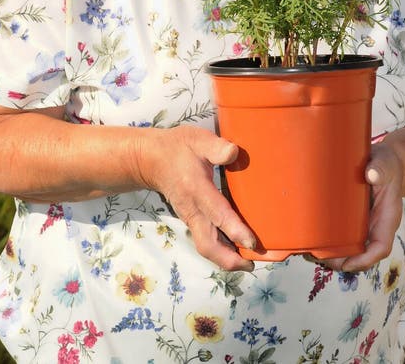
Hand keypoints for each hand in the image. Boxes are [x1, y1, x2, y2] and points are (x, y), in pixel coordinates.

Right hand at [143, 124, 256, 271]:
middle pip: (209, 245)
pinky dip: (220, 251)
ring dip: (226, 259)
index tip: (252, 243)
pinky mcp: (191, 220)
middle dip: (230, 260)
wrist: (151, 160)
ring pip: (207, 247)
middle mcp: (192, 210)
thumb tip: (234, 152)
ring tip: (250, 263)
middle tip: (254, 264)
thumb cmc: (178, 148)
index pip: (217, 214)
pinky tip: (237, 250)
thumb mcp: (197, 140)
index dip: (235, 230)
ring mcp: (190, 218)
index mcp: (197, 189)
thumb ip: (216, 147)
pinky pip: (205, 241)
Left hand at [306, 143, 403, 271]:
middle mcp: (377, 225)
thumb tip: (372, 175)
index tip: (346, 264)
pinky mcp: (356, 219)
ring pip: (354, 248)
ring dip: (336, 255)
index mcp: (388, 217)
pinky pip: (346, 236)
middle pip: (364, 253)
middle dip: (344, 262)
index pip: (381, 246)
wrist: (384, 162)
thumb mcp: (385, 163)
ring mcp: (367, 224)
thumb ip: (380, 168)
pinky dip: (333, 242)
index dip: (365, 259)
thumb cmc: (386, 163)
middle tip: (321, 259)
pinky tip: (316, 240)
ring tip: (314, 253)